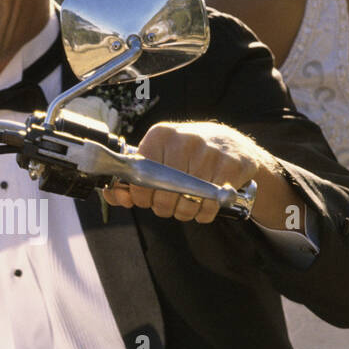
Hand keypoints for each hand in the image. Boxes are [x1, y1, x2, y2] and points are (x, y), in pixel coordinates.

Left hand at [102, 121, 265, 223]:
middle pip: (164, 192)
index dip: (141, 194)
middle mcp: (185, 139)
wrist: (234, 146)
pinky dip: (206, 213)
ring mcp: (210, 152)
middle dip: (164, 208)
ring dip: (186, 213)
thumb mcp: (161, 158)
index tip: (146, 199)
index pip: (140, 174)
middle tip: (170, 206)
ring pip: (188, 200)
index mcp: (161, 135)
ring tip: (189, 206)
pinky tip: (206, 206)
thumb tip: (114, 196)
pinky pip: (211, 204)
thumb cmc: (189, 156)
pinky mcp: (232, 165)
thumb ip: (133, 179)